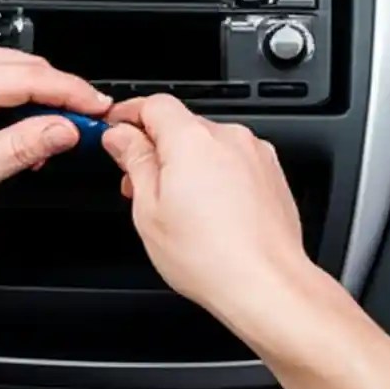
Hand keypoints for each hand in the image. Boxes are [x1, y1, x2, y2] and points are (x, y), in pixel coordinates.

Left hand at [0, 41, 110, 231]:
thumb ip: (24, 147)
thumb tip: (66, 128)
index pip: (31, 77)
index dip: (72, 93)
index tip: (99, 109)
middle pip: (29, 67)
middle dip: (61, 97)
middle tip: (82, 129)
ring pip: (19, 68)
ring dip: (41, 98)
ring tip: (44, 139)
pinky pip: (2, 72)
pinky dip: (21, 96)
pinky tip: (23, 126)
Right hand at [101, 95, 311, 314]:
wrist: (267, 284)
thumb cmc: (209, 257)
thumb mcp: (149, 210)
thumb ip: (134, 161)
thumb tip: (121, 136)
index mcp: (192, 140)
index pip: (154, 104)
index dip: (130, 115)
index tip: (117, 130)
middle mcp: (228, 137)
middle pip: (182, 125)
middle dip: (157, 148)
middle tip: (137, 183)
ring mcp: (255, 154)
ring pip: (209, 145)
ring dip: (188, 164)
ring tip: (178, 208)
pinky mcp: (271, 173)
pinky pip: (234, 162)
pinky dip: (217, 176)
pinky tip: (209, 213)